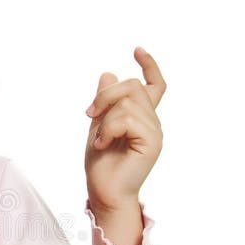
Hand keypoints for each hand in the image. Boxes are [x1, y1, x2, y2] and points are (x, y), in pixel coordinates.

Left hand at [84, 47, 165, 216]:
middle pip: (134, 86)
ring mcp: (155, 132)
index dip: (149, 66)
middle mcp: (152, 122)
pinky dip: (108, 129)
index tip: (137, 50)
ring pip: (128, 102)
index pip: (154, 85)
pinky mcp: (152, 142)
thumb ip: (105, 104)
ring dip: (105, 119)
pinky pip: (128, 119)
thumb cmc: (101, 167)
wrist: (104, 194)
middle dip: (106, 95)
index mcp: (142, 118)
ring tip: (99, 140)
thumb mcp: (97, 127)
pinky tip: (103, 144)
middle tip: (89, 114)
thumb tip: (108, 74)